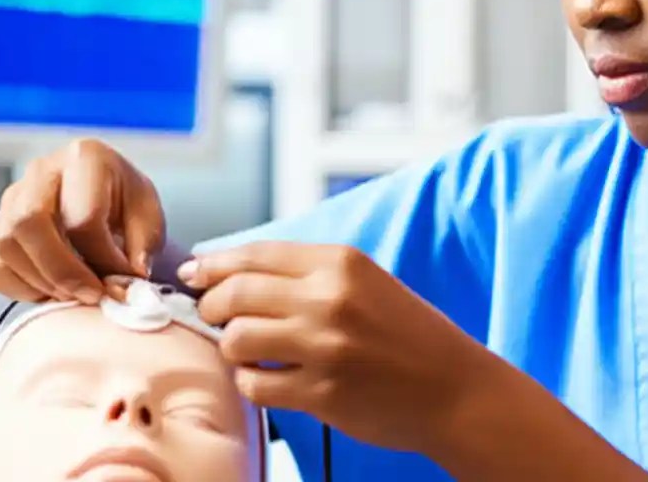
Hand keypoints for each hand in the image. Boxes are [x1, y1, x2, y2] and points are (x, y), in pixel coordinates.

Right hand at [0, 139, 165, 303]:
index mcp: (85, 157)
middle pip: (29, 221)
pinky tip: (45, 292)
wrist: (104, 198)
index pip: (83, 216)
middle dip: (61, 270)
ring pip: (5, 242)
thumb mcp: (148, 215)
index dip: (103, 259)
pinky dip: (13, 285)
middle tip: (89, 295)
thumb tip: (124, 281)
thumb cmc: (126, 205)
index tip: (121, 282)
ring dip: (39, 280)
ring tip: (72, 294)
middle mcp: (41, 170)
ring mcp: (12, 195)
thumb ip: (142, 247)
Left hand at [180, 241, 497, 453]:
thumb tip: (232, 272)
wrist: (453, 388)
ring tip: (247, 351)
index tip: (195, 274)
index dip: (214, 264)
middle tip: (213, 316)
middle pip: (235, 294)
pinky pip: (255, 385)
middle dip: (212, 305)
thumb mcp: (365, 282)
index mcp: (341, 263)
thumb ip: (306, 274)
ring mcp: (324, 348)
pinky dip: (251, 383)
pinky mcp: (321, 393)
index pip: (255, 254)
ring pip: (237, 339)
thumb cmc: (407, 334)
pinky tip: (266, 378)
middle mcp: (329, 299)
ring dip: (231, 347)